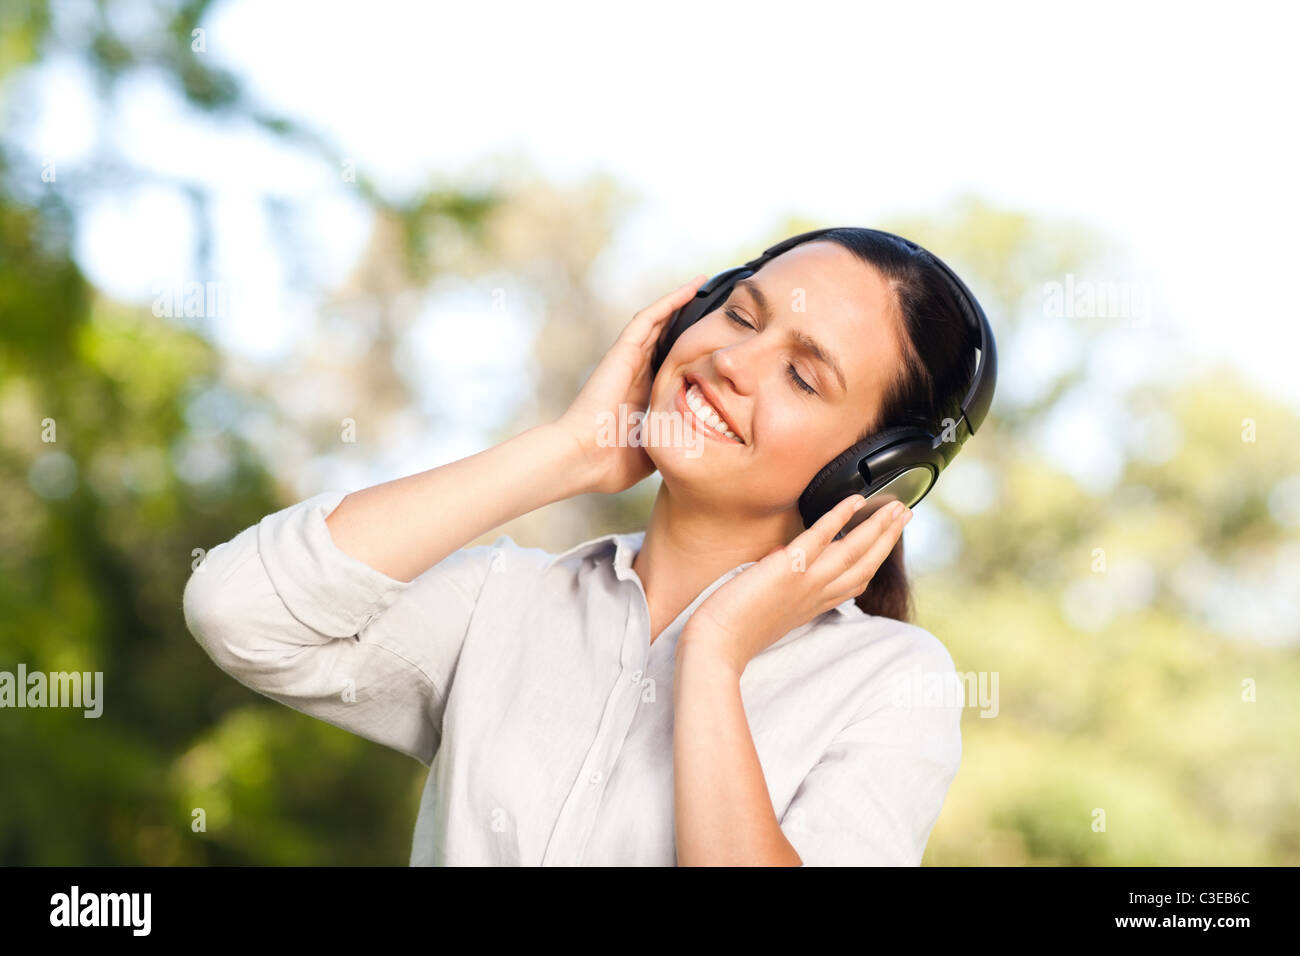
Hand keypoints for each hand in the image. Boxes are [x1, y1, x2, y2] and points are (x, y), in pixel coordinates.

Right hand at [553, 274, 708, 494]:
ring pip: (660, 321)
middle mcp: (638, 372)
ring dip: (682, 301)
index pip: (674, 365)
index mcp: (646, 395)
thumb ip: (677, 437)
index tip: (720, 345)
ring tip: (706, 283)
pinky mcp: (623, 350)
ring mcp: (630, 359)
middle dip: (690, 321)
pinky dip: (671, 300)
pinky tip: (694, 285)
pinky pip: (650, 317)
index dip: (693, 353)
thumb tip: (704, 443)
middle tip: (719, 306)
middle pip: (667, 337)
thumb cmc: (616, 461)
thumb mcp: (659, 446)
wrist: (587, 457)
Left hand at [678, 495, 913, 675]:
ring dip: (879, 527)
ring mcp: (805, 582)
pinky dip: (840, 517)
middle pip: (865, 565)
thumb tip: (780, 562)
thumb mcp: (767, 611)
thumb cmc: (731, 633)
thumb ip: (780, 588)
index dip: (873, 561)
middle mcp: (816, 595)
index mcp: (811, 606)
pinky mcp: (788, 568)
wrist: (715, 647)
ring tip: (896, 506)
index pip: (853, 583)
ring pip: (855, 551)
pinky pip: (820, 537)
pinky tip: (855, 500)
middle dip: (888, 539)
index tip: (884, 543)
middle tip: (905, 514)